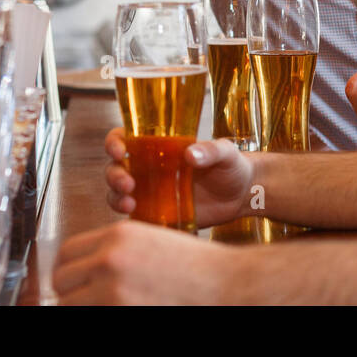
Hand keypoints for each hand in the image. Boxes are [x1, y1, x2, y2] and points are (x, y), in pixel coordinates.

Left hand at [52, 220, 232, 304]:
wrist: (225, 284)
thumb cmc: (196, 266)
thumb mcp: (152, 240)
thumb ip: (117, 249)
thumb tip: (89, 266)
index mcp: (117, 235)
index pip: (66, 252)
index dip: (67, 269)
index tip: (72, 279)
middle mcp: (110, 259)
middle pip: (61, 280)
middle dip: (70, 292)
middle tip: (84, 298)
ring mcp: (112, 289)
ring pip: (68, 303)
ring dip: (82, 305)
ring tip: (102, 305)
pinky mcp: (120, 311)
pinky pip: (91, 314)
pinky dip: (98, 313)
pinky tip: (119, 309)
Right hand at [103, 127, 254, 226]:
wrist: (242, 195)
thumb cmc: (232, 165)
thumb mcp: (226, 152)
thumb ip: (211, 150)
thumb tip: (190, 154)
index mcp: (159, 146)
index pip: (125, 138)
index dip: (114, 142)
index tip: (120, 150)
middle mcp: (149, 167)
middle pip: (116, 168)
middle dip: (114, 175)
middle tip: (128, 184)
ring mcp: (151, 191)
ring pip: (118, 193)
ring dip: (116, 197)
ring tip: (130, 203)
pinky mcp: (157, 213)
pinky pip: (135, 216)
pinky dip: (130, 218)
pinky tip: (138, 218)